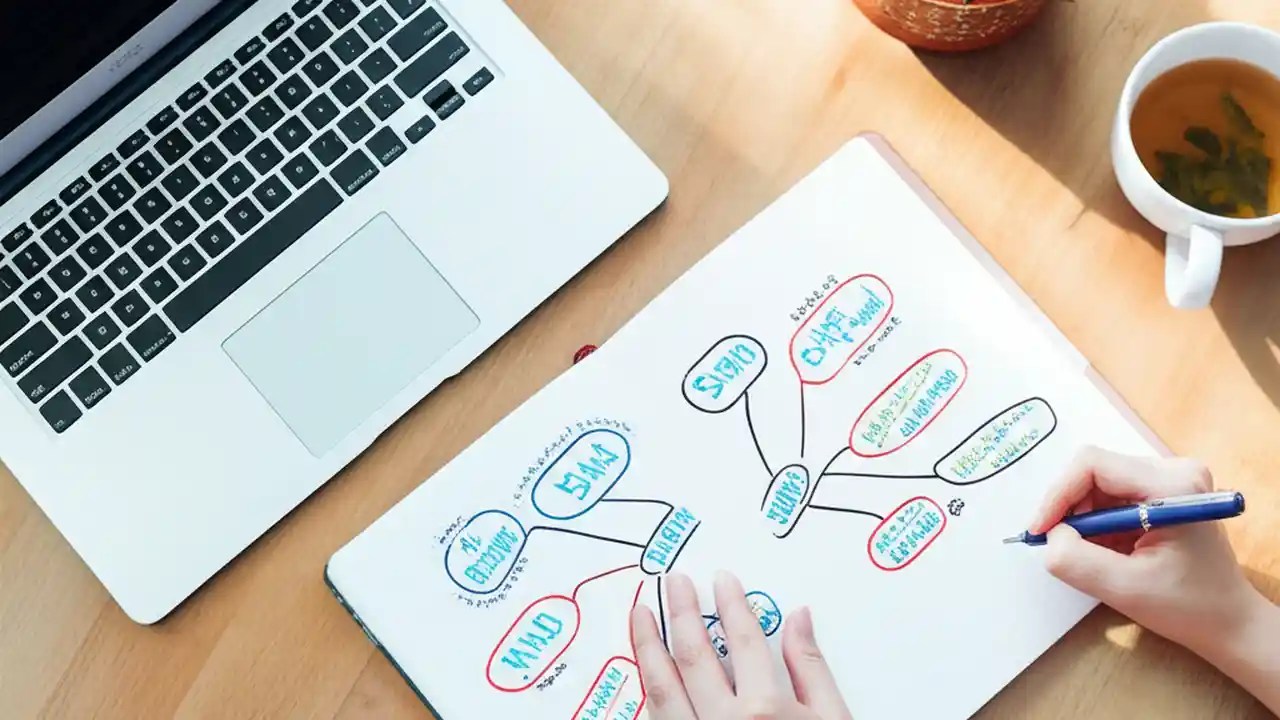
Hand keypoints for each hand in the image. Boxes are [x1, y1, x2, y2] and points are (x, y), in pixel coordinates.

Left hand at [631, 571, 852, 719]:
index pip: (742, 639)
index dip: (731, 604)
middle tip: (672, 581)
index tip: (721, 579)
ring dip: (648, 647)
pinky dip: (645, 700)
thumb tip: (798, 617)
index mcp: (766, 710)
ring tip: (641, 614)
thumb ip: (812, 668)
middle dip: (681, 612)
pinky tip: (642, 677)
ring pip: (661, 689)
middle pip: (694, 655)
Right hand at [1028, 446, 1258, 655]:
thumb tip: (1049, 535)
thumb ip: (1075, 560)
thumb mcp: (1123, 589)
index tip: (1040, 531)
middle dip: (1070, 510)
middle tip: (1061, 546)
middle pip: (1094, 472)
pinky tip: (1110, 550)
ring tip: (1095, 554)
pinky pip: (1112, 494)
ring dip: (1084, 519)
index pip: (1092, 465)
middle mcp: (1175, 470)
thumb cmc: (1186, 607)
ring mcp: (1172, 478)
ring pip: (1099, 483)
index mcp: (1172, 486)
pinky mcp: (1165, 490)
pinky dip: (1098, 522)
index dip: (1057, 495)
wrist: (1228, 621)